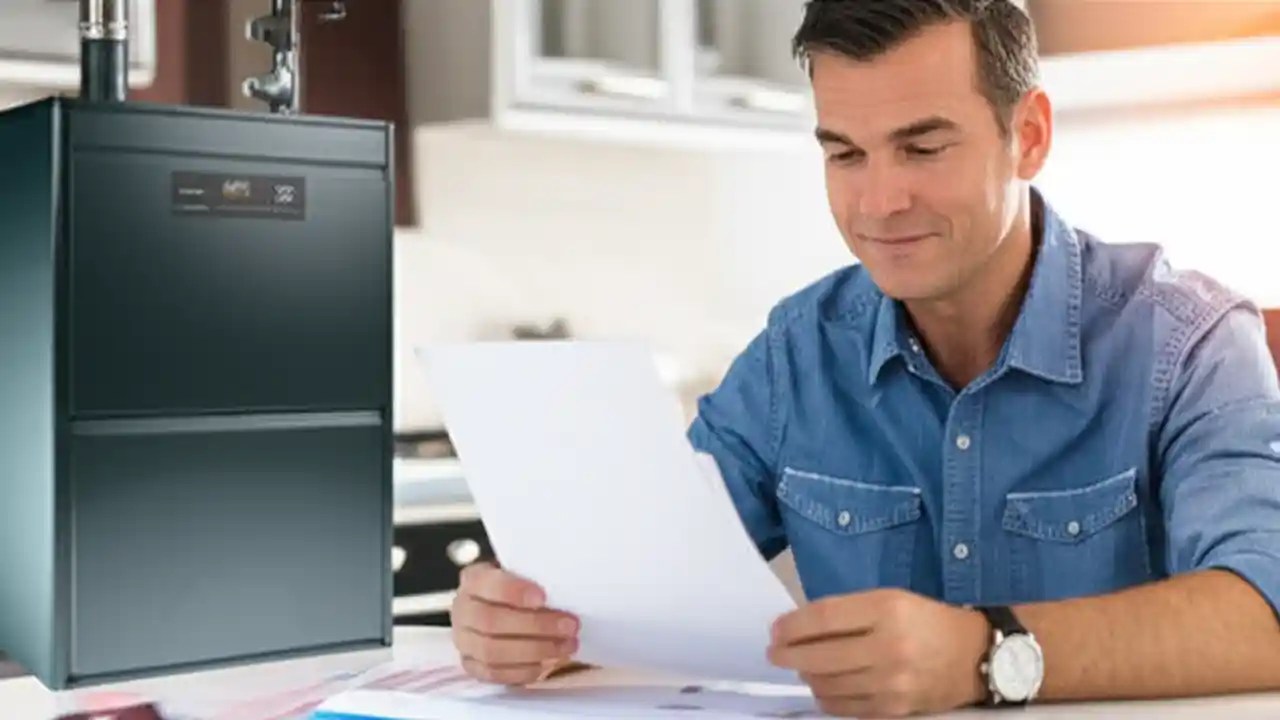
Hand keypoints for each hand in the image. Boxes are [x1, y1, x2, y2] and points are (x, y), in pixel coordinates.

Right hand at [450, 562, 580, 684]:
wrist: (500, 607)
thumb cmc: (518, 588)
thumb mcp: (524, 572)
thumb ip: (536, 578)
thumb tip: (565, 592)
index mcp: (473, 580)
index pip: (486, 584)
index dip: (514, 592)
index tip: (543, 597)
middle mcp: (462, 610)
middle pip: (490, 622)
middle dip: (535, 626)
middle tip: (569, 626)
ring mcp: (464, 641)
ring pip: (491, 652)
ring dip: (535, 651)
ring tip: (566, 646)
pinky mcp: (473, 666)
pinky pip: (494, 675)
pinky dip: (523, 671)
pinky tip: (547, 663)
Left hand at [768, 589, 988, 717]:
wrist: (976, 657)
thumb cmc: (926, 621)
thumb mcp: (890, 600)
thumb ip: (847, 612)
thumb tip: (797, 627)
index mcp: (887, 609)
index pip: (824, 618)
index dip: (792, 626)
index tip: (775, 630)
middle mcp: (888, 647)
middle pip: (819, 656)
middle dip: (788, 655)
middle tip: (775, 653)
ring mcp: (891, 683)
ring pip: (827, 685)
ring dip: (806, 676)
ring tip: (804, 668)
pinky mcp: (893, 710)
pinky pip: (844, 708)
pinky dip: (826, 697)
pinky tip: (824, 686)